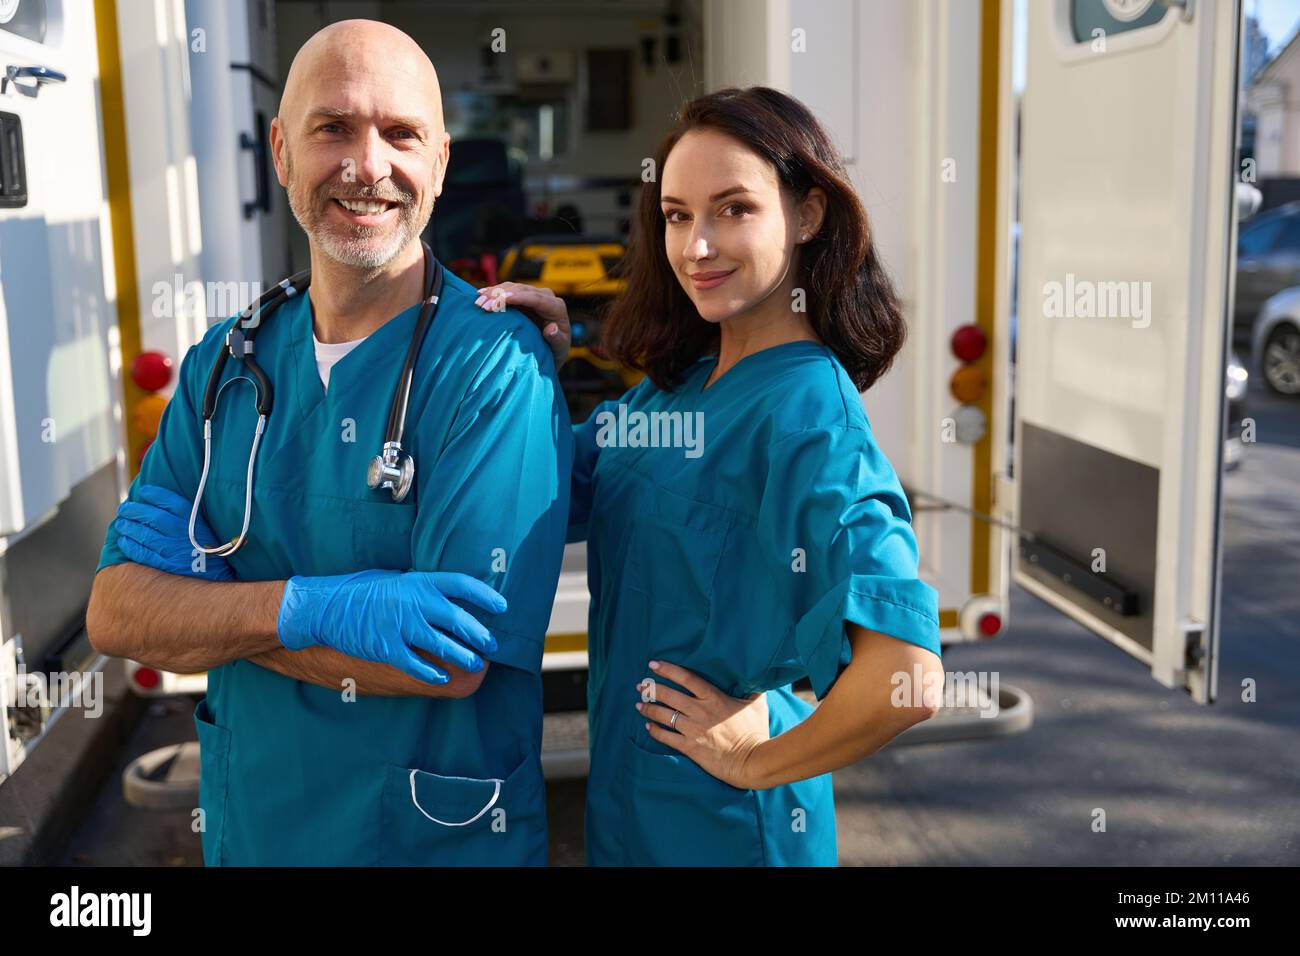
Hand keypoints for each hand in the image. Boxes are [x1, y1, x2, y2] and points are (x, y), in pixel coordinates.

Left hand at [113, 484, 234, 580]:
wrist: (218, 581)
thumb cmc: (208, 552)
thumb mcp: (205, 530)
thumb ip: (189, 517)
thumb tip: (164, 503)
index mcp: (194, 522)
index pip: (171, 502)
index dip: (155, 494)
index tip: (144, 492)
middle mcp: (182, 534)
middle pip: (153, 517)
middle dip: (134, 510)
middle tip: (124, 508)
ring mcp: (173, 550)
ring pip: (144, 534)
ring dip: (128, 527)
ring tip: (121, 523)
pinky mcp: (166, 566)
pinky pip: (142, 553)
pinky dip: (130, 546)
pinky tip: (123, 541)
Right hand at [277, 569, 507, 685]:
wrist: (324, 606)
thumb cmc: (361, 590)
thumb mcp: (394, 579)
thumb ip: (420, 587)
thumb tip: (445, 596)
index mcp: (418, 581)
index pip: (461, 584)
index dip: (485, 596)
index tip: (502, 607)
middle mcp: (413, 602)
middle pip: (458, 619)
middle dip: (480, 634)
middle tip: (491, 645)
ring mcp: (400, 625)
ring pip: (443, 645)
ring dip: (463, 656)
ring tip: (475, 664)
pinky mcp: (386, 647)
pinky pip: (416, 664)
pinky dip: (432, 672)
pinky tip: (442, 677)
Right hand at [474, 281, 570, 366]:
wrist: (552, 347)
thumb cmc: (556, 350)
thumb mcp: (560, 348)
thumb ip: (557, 339)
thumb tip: (551, 329)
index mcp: (556, 307)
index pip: (537, 298)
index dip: (520, 297)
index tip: (503, 298)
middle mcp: (545, 296)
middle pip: (521, 290)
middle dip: (501, 295)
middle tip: (484, 305)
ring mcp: (533, 294)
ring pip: (512, 287)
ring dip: (494, 293)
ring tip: (478, 301)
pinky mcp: (522, 296)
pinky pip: (506, 290)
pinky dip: (493, 292)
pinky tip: (480, 294)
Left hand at [636, 659, 769, 789]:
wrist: (752, 761)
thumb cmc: (755, 731)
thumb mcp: (756, 704)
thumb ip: (752, 688)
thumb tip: (756, 675)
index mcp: (714, 698)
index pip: (686, 678)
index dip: (668, 669)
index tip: (653, 664)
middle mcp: (700, 711)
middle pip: (669, 695)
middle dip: (651, 688)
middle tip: (641, 685)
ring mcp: (693, 729)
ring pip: (664, 715)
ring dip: (649, 709)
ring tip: (639, 705)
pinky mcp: (690, 747)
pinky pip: (666, 737)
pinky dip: (655, 731)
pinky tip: (648, 727)